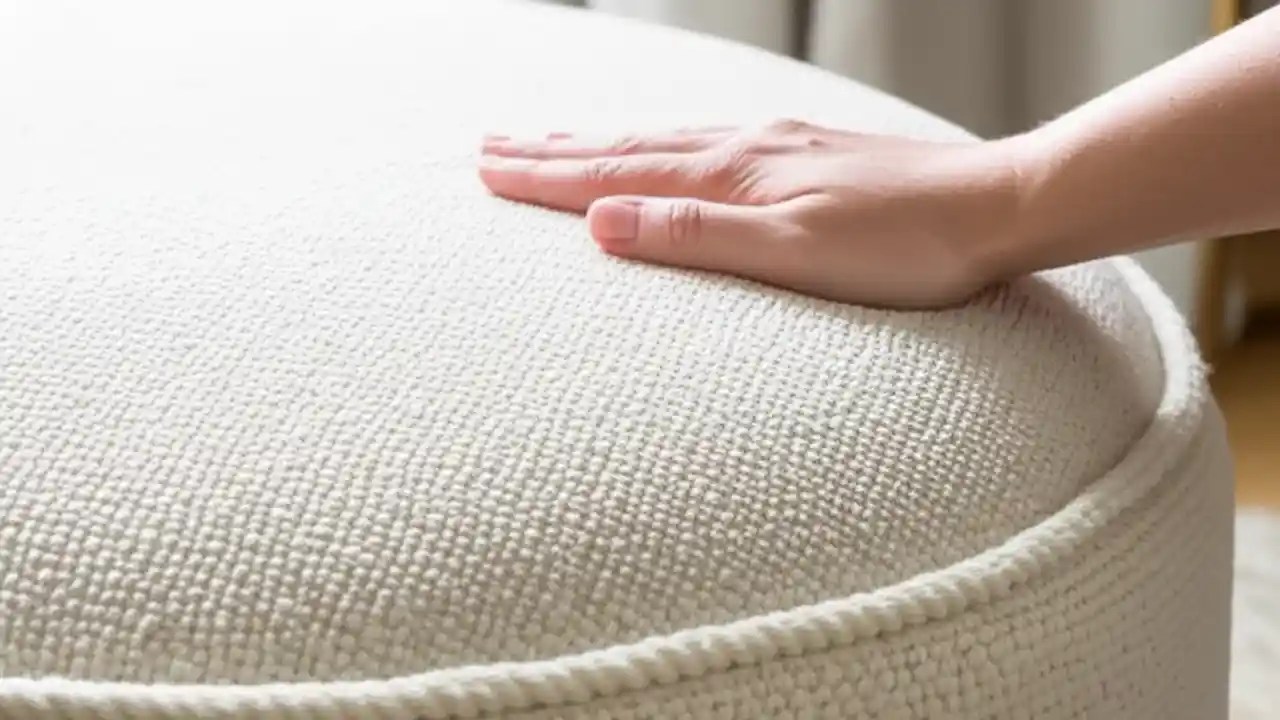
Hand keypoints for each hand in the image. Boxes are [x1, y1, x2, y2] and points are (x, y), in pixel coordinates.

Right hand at [477, 119, 1026, 307]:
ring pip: (664, 137)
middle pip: (626, 145)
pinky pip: (705, 139)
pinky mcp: (803, 153)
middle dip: (552, 150)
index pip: (615, 175)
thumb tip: (600, 222)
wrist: (996, 208)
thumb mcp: (794, 255)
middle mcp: (744, 149)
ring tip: (552, 139)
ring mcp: (774, 146)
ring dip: (599, 141)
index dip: (546, 176)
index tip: (485, 169)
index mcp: (733, 175)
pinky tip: (666, 143)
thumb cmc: (904, 249)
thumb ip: (696, 238)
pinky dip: (660, 141)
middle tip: (490, 145)